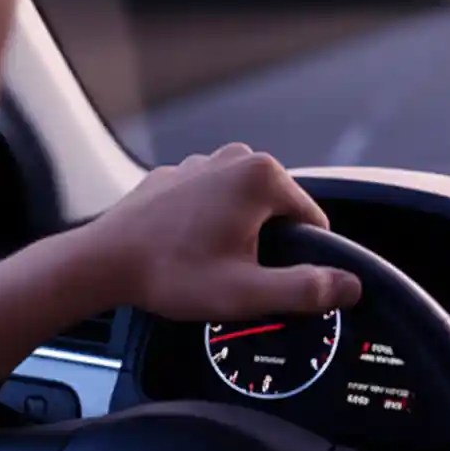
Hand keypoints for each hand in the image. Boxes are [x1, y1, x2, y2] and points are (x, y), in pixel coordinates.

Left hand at [74, 144, 361, 320]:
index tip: (273, 283)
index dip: (301, 259)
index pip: (313, 221)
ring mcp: (201, 162)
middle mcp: (235, 157)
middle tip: (234, 279)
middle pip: (277, 213)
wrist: (100, 263)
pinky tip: (185, 255)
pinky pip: (209, 204)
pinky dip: (206, 228)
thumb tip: (349, 286)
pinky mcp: (175, 176)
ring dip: (235, 237)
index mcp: (262, 176)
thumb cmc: (170, 274)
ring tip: (206, 269)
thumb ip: (306, 289)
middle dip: (265, 247)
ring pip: (243, 209)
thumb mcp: (248, 293)